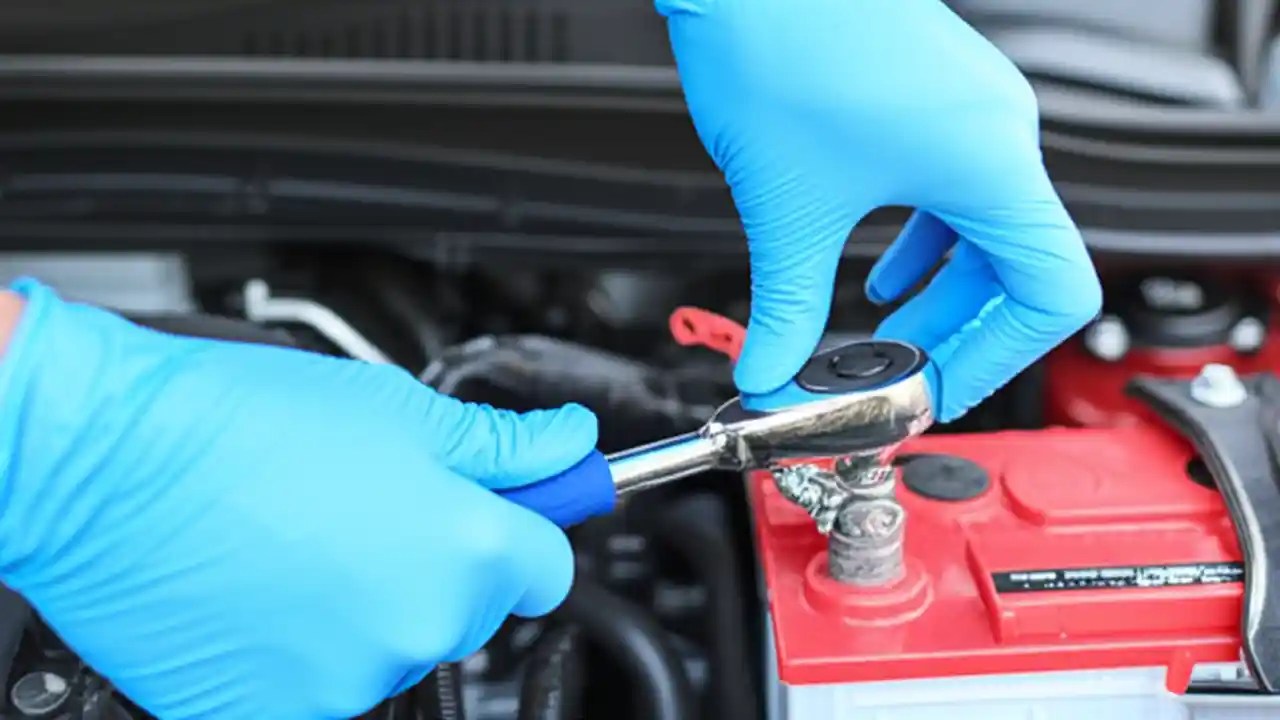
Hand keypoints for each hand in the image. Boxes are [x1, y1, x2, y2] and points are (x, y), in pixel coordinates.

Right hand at [0, 280, 597, 719]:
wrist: (107, 462)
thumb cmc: (242, 424)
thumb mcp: (399, 410)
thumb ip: (503, 445)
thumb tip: (568, 444)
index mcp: (464, 548)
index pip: (548, 565)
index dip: (528, 528)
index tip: (509, 510)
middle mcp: (418, 627)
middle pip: (473, 606)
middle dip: (442, 560)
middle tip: (376, 506)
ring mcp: (346, 681)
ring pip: (397, 642)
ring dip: (371, 601)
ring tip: (305, 538)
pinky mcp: (276, 711)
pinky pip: (326, 679)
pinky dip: (309, 642)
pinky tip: (269, 585)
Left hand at [660, 0, 1101, 419]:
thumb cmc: (779, 41)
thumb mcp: (785, 206)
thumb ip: (784, 307)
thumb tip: (769, 372)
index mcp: (989, 163)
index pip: (1051, 292)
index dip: (997, 359)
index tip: (937, 391)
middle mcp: (997, 132)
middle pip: (1014, 269)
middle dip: (953, 336)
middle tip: (895, 377)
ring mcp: (969, 109)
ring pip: (984, 231)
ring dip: (937, 294)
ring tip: (881, 335)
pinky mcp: (932, 97)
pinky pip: (954, 190)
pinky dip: (922, 244)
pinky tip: (877, 270)